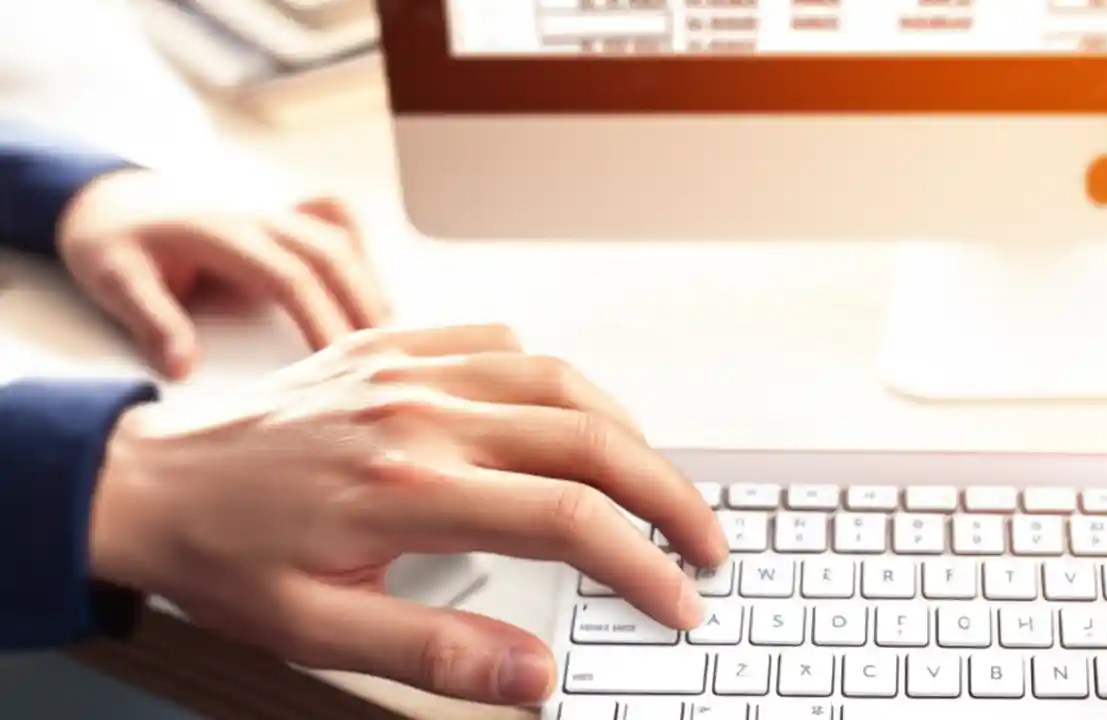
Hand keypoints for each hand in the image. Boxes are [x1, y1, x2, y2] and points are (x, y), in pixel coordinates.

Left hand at [58, 169, 389, 379]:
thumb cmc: (112, 242)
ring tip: (387, 337)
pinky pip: (336, 218)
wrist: (109, 199)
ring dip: (368, 285)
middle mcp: (258, 216)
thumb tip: (183, 369)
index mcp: (220, 231)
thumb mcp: (112, 280)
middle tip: (380, 360)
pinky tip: (369, 287)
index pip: (290, 276)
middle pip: (331, 255)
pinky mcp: (282, 215)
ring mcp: (274, 211)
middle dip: (361, 306)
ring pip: (341, 239)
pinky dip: (361, 247)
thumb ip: (150, 319)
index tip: (338, 364)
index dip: (321, 319)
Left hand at [89, 324, 727, 705]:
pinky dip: (552, 374)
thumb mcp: (319, 631)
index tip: (678, 600)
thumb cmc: (228, 555)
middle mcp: (420, 415)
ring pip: (558, 378)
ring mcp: (408, 369)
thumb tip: (535, 674)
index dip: (642, 565)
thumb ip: (436, 651)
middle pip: (589, 438)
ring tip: (655, 478)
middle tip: (704, 540)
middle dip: (668, 493)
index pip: (566, 520)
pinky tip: (566, 408)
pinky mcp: (391, 344)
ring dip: (625, 428)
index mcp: (407, 489)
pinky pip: (497, 339)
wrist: (149, 480)